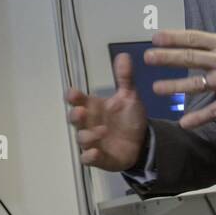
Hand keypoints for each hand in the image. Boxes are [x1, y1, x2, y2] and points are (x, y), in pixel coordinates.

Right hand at [64, 53, 148, 170]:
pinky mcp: (99, 157)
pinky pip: (88, 159)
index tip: (73, 94)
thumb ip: (125, 78)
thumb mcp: (129, 97)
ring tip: (102, 131)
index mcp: (93, 107)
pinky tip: (95, 152)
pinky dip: (89, 156)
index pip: (77, 100)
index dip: (73, 97)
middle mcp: (89, 123)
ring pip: (82, 139)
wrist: (142, 142)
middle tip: (81, 112)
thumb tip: (124, 55)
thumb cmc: (128, 118)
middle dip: (75, 115)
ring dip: (88, 135)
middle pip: (74, 119)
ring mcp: (92, 141)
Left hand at [144, 30, 215, 128]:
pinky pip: (215, 110)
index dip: (174, 38)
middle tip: (148, 58)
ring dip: (175, 86)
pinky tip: (185, 122)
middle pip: (190, 58)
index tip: (155, 38)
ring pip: (198, 84)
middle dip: (167, 58)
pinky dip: (199, 117)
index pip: (195, 38)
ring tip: (156, 88)